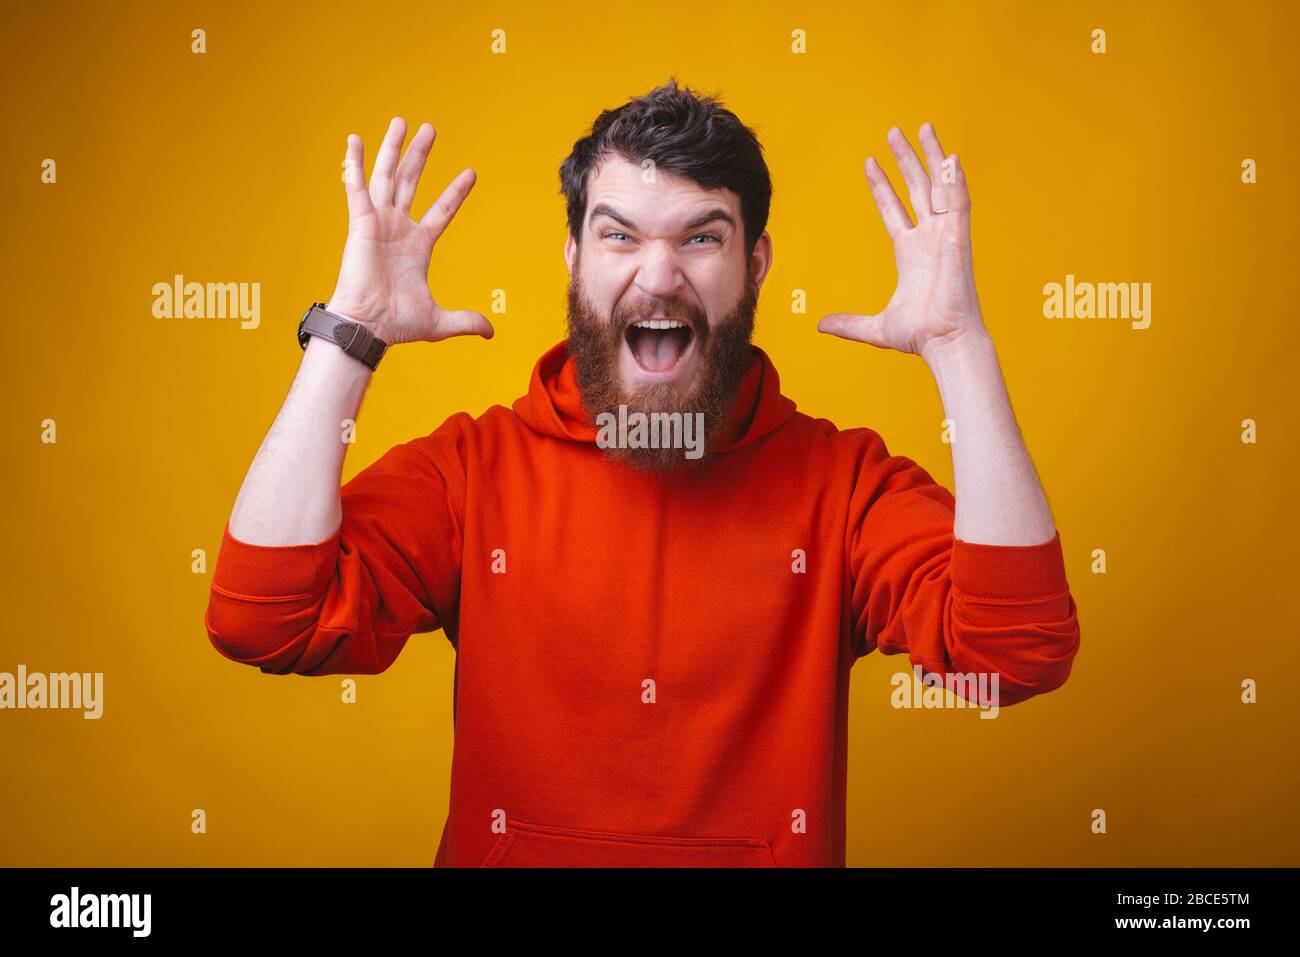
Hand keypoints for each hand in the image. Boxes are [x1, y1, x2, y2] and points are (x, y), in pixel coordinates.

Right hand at [326, 116, 492, 345]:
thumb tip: (491, 332)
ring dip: (394, 149)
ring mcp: (379, 223)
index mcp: (418, 245)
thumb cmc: (396, 324)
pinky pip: (356, 188)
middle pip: (412, 182)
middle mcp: (398, 228)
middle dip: (421, 155)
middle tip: (430, 129)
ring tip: (402, 122)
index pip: (442, 210)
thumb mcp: (439, 321)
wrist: (368, 327)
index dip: (456, 193)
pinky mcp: (360, 223)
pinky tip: (353, 140)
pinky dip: (353, 164)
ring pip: (387, 177)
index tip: (471, 173)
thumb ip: (465, 321)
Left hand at [818, 123, 986, 364]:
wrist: (945, 343)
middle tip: (894, 132)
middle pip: (917, 189)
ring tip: (921, 128)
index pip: (894, 209)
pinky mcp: (959, 239)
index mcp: (911, 253)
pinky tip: (950, 156)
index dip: (882, 185)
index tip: (869, 163)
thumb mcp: (874, 327)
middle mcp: (930, 239)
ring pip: (939, 187)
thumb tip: (819, 325)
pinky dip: (956, 179)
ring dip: (931, 157)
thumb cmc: (920, 336)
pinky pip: (959, 202)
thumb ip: (848, 324)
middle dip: (906, 160)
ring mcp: (946, 236)